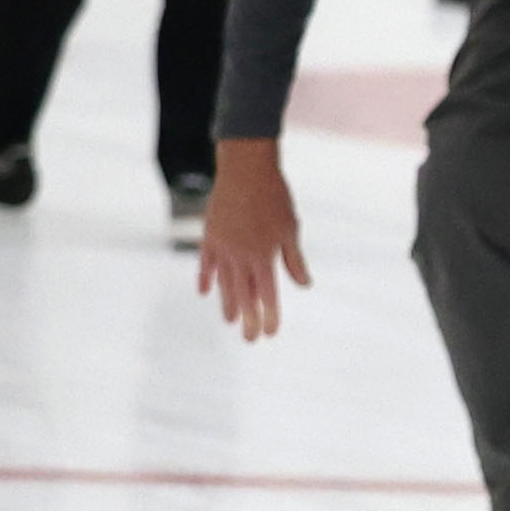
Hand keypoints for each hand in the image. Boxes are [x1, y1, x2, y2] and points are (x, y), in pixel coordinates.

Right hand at [193, 139, 311, 339]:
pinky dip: (206, 278)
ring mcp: (222, 246)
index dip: (269, 315)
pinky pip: (206, 263)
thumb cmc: (275, 198)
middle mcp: (240, 255)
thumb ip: (294, 260)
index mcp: (263, 256)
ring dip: (228, 303)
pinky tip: (205, 292)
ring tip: (230, 321)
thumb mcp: (290, 229)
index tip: (270, 333)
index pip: (267, 295)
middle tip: (250, 340)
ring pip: (224, 282)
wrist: (246, 170)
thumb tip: (304, 285)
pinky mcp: (210, 235)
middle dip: (248, 319)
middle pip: (244, 295)